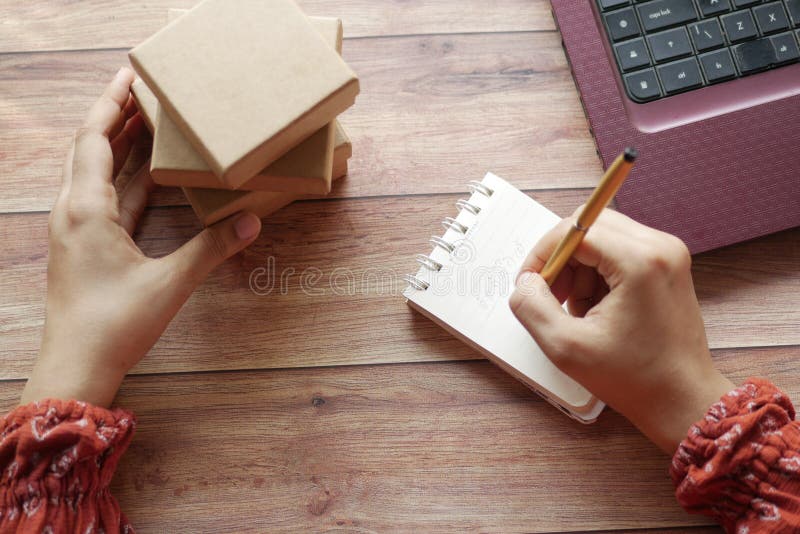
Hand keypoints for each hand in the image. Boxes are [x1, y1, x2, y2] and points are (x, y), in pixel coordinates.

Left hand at [21, 68, 262, 407]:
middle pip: (93, 148)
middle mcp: (75, 211)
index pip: (95, 138)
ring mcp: (78, 229)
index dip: (113, 104)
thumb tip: (252, 221)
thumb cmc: (113, 324)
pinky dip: (128, 180)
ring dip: (123, 147)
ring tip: (154, 124)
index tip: (133, 77)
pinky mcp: (86, 246)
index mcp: (86, 209)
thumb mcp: (169, 284)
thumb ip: (211, 250)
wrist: (77, 366)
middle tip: (150, 94)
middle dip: (120, 118)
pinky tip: (152, 176)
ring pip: (99, 173)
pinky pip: (107, 199)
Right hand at [509, 208, 733, 452]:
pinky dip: (598, 274)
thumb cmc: (633, 379)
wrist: (682, 400)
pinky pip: (619, 251)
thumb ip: (532, 307)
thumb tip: (524, 282)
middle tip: (551, 296)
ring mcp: (668, 254)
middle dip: (561, 258)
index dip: (543, 254)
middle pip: (589, 225)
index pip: (575, 230)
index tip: (530, 285)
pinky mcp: (668, 265)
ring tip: (578, 310)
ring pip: (602, 237)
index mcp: (640, 261)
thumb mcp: (565, 347)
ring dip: (579, 268)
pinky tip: (596, 308)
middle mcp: (660, 247)